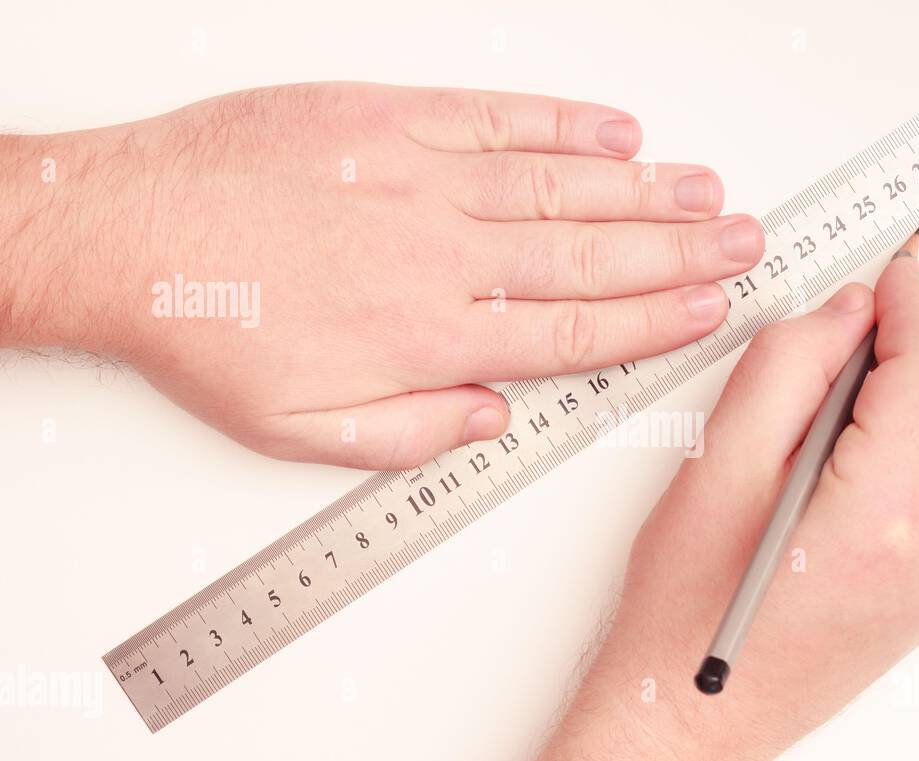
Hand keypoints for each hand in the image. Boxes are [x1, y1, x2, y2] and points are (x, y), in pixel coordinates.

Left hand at [0, 84, 762, 467]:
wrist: (127, 235)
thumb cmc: (209, 329)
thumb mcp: (301, 432)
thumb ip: (411, 434)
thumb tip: (492, 417)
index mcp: (428, 335)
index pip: (573, 330)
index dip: (655, 319)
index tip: (709, 308)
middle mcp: (441, 254)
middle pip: (591, 254)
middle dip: (681, 251)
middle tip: (743, 241)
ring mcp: (421, 177)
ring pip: (561, 186)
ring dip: (646, 190)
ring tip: (708, 190)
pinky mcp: (389, 119)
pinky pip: (497, 118)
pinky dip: (564, 123)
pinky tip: (616, 131)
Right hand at [459, 244, 918, 760]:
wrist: (687, 717)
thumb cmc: (684, 610)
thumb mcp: (717, 465)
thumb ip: (788, 369)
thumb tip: (847, 316)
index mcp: (882, 515)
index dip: (911, 310)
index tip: (894, 269)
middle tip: (874, 306)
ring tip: (872, 362)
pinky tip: (884, 428)